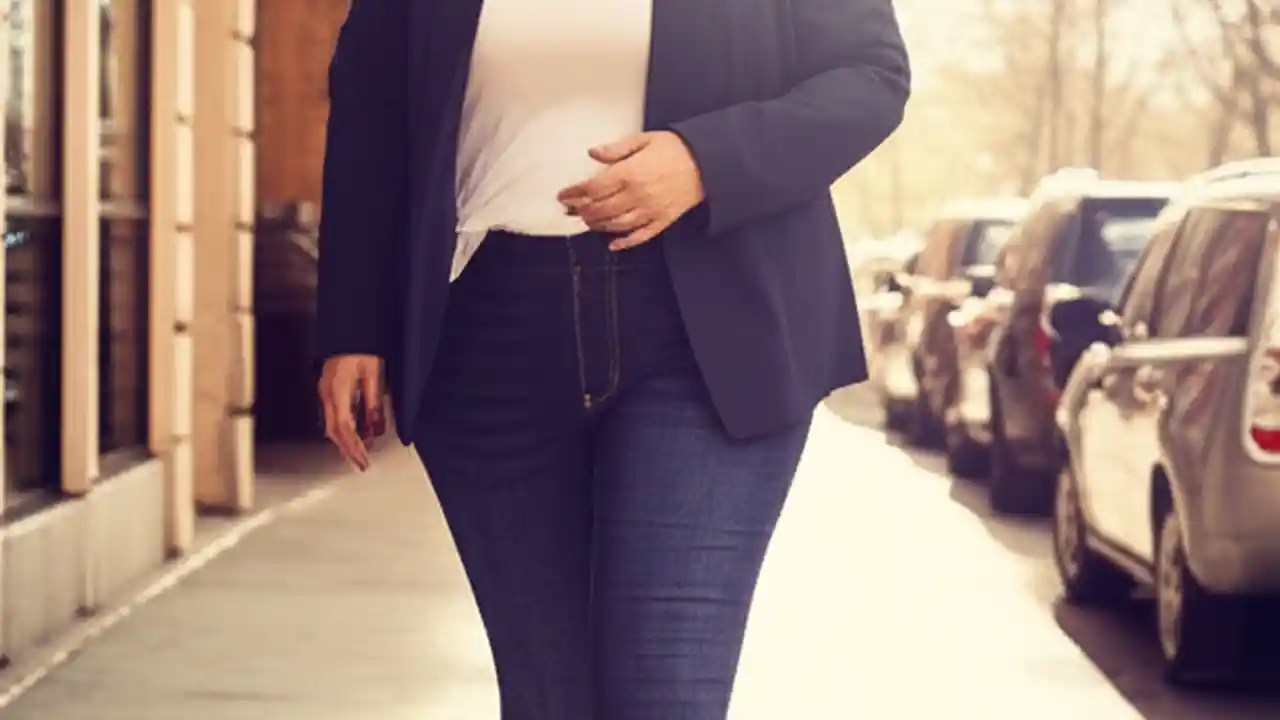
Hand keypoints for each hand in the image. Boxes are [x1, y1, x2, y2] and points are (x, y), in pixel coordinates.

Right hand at [317, 354, 384, 471]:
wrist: (350, 326)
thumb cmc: (362, 346)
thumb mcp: (374, 374)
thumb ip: (374, 403)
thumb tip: (376, 430)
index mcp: (337, 391)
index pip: (344, 429)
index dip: (354, 447)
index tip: (364, 461)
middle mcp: (327, 393)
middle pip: (334, 431)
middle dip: (348, 450)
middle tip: (360, 464)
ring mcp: (325, 390)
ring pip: (332, 424)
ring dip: (345, 441)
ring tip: (359, 454)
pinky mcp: (328, 387)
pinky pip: (334, 414)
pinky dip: (344, 428)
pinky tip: (356, 433)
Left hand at [558, 131, 704, 250]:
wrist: (707, 162)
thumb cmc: (675, 148)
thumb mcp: (644, 140)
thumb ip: (616, 149)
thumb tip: (592, 153)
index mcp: (629, 173)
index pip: (593, 188)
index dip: (575, 193)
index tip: (563, 195)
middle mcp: (636, 195)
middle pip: (600, 209)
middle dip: (582, 211)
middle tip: (572, 210)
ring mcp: (649, 211)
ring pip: (616, 225)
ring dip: (598, 226)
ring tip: (588, 222)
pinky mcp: (662, 221)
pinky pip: (640, 236)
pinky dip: (625, 242)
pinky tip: (613, 244)